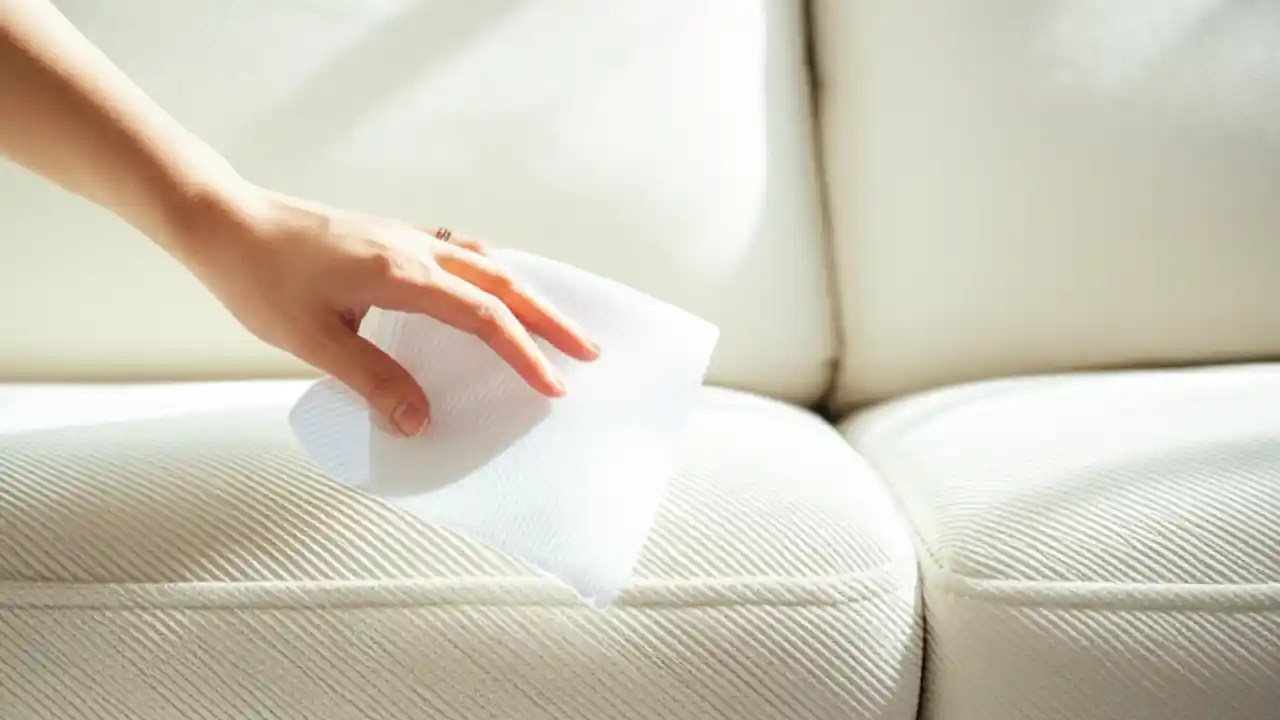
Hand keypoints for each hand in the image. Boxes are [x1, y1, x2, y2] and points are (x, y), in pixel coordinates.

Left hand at [172, 183, 598, 436]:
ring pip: (487, 261)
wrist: (227, 221)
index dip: (523, 353)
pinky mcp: (392, 236)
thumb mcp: (311, 340)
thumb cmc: (260, 278)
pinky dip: (492, 271)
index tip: (552, 385)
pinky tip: (491, 286)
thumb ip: (371, 379)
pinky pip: (461, 250)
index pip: (483, 316)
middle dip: (550, 318)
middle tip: (587, 350)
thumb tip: (419, 422)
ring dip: (527, 292)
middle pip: (504, 281)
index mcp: (401, 274)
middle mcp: (414, 248)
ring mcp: (406, 237)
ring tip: (555, 322)